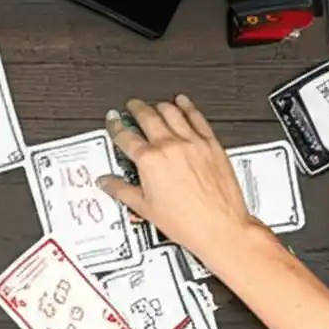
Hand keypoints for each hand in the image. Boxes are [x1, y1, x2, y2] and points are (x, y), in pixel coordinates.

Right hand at [97, 96, 263, 265]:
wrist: (221, 226)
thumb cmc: (187, 221)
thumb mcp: (146, 209)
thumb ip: (122, 190)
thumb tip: (107, 182)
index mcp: (150, 161)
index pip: (125, 136)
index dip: (115, 126)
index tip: (113, 121)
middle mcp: (170, 146)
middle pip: (148, 116)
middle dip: (136, 109)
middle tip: (131, 107)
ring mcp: (192, 142)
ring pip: (171, 111)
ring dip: (159, 105)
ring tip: (153, 105)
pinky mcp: (211, 143)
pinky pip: (197, 117)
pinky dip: (187, 106)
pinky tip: (183, 102)